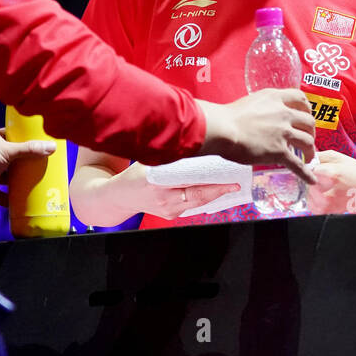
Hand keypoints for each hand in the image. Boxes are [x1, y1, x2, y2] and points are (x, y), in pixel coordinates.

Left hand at [0, 127, 55, 206]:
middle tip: (49, 165)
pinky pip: (5, 196)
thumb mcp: (6, 151)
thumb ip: (29, 150)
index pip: (15, 137)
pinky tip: (29, 202)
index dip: (29, 140)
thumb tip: (52, 147)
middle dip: (30, 163)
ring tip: (44, 182)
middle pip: (16, 159)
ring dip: (24, 181)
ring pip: (12, 178)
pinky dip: (15, 200)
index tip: (45, 143)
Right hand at [115, 164, 242, 218]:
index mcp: (155, 182)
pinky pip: (193, 206)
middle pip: (197, 194)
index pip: (188, 180)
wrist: (119, 198)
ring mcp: (167, 210)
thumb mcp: (146, 161)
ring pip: (198, 202)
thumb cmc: (134, 175)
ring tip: (231, 185)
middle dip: (219, 189)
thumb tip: (191, 139)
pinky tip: (216, 190)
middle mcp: (163, 199)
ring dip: (215, 194)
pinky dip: (205, 197)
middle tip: (236, 183)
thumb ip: (167, 154)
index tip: (226, 176)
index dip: (209, 179)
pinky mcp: (171, 215)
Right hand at [196, 88, 316, 183]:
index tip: (306, 114)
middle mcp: (283, 113)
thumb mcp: (251, 102)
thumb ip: (263, 107)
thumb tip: (264, 116)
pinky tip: (311, 179)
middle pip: (309, 121)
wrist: (222, 128)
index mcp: (275, 98)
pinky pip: (298, 165)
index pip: (300, 98)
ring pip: (307, 141)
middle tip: (307, 137)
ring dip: (310, 150)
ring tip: (308, 156)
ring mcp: (283, 133)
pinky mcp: (279, 152)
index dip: (306, 108)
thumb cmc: (228, 117)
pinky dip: (306, 173)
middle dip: (310, 131)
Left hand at [308, 150, 355, 213]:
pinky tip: (324, 195)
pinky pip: (314, 207)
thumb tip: (305, 159)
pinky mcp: (330, 211)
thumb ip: (319, 156)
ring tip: (324, 187)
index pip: (307, 170)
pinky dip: (316, 202)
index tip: (313, 168)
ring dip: (312, 191)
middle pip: (307, 184)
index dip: (308, 168)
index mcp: (331, 174)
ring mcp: (329, 203)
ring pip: (308, 196)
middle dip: (310, 179)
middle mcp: (329, 190)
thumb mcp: (338, 157)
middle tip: (320, 177)